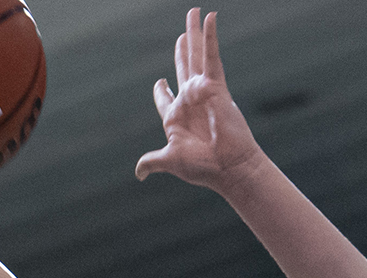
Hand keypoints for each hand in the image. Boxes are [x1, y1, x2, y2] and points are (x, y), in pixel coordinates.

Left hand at [134, 9, 264, 193]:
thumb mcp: (170, 160)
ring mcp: (203, 91)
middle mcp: (190, 101)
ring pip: (197, 55)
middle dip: (183, 49)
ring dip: (194, 33)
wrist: (227, 167)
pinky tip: (210, 18)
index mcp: (177, 118)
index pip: (166, 98)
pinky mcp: (216, 86)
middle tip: (182, 33)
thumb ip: (153, 161)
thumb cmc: (203, 167)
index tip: (160, 82)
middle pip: (184, 67)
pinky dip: (210, 37)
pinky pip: (212, 56)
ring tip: (193, 12)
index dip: (161, 90)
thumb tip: (138, 173)